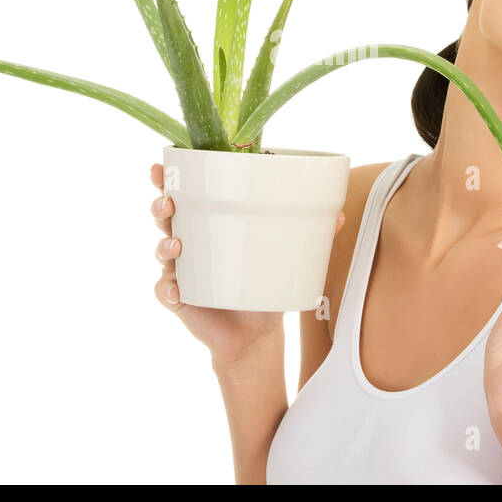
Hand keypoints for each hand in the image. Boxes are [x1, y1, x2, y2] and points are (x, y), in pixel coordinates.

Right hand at [149, 162, 346, 367]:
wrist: (256, 335)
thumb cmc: (264, 287)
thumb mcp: (286, 260)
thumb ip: (310, 237)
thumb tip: (341, 215)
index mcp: (209, 224)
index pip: (184, 194)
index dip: (168, 178)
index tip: (162, 165)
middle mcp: (189, 243)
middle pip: (164, 216)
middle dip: (161, 204)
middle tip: (167, 201)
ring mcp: (181, 272)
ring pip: (162, 251)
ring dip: (164, 245)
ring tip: (176, 245)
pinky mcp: (180, 300)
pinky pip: (164, 291)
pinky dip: (166, 288)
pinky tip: (175, 288)